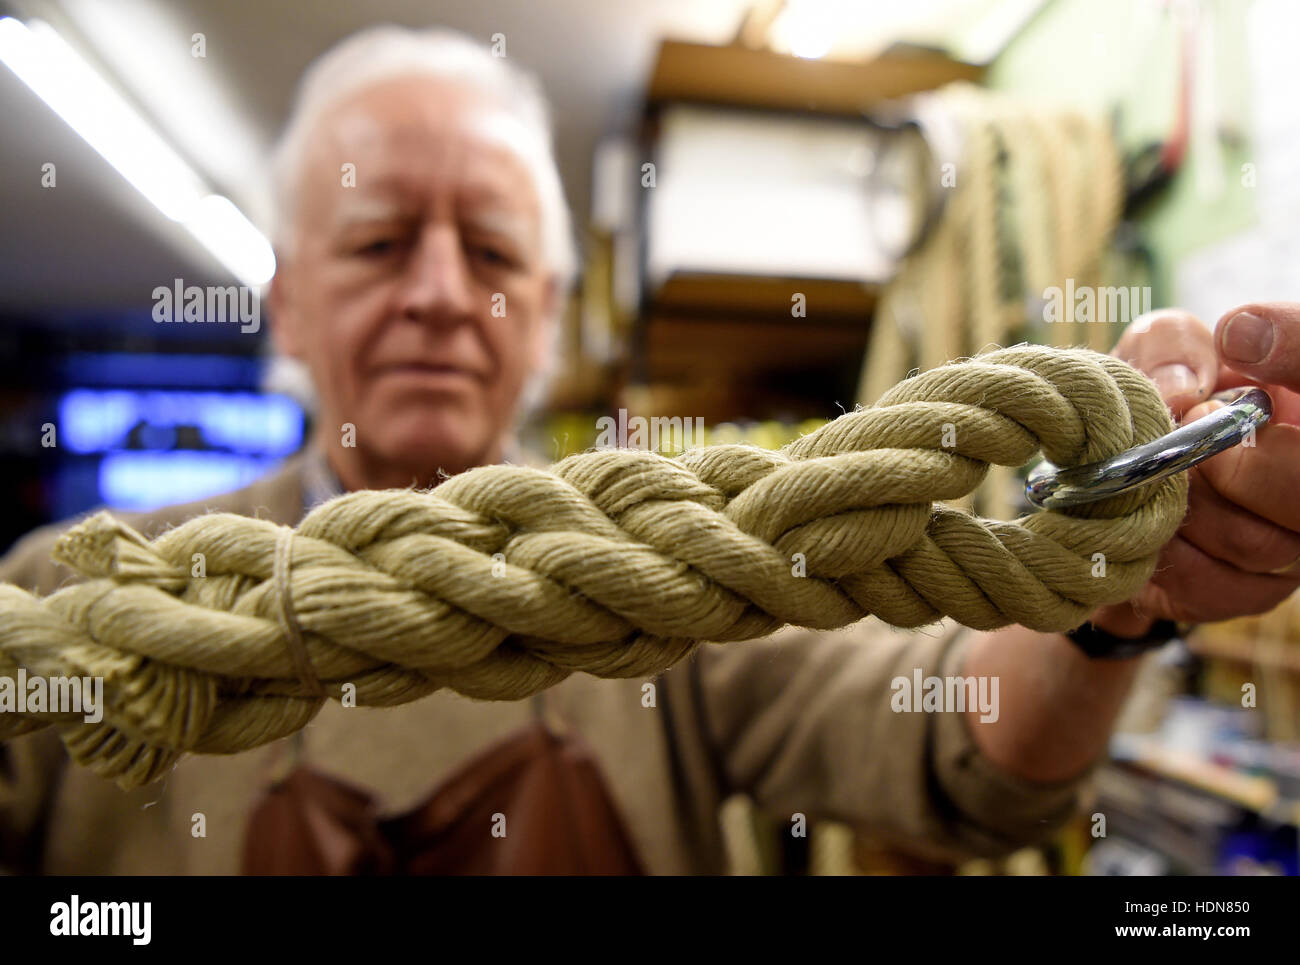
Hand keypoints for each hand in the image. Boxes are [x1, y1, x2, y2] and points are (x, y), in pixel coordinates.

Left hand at [1091, 303, 1299, 636]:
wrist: (1119, 484)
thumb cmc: (1155, 403)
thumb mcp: (1155, 354)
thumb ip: (1170, 348)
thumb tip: (1184, 391)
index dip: (1296, 346)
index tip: (1238, 338)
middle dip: (1230, 462)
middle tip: (1184, 443)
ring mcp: (1296, 542)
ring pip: (1257, 542)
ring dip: (1187, 512)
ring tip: (1156, 486)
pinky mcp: (1257, 591)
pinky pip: (1217, 587)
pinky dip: (1167, 557)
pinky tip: (1151, 528)